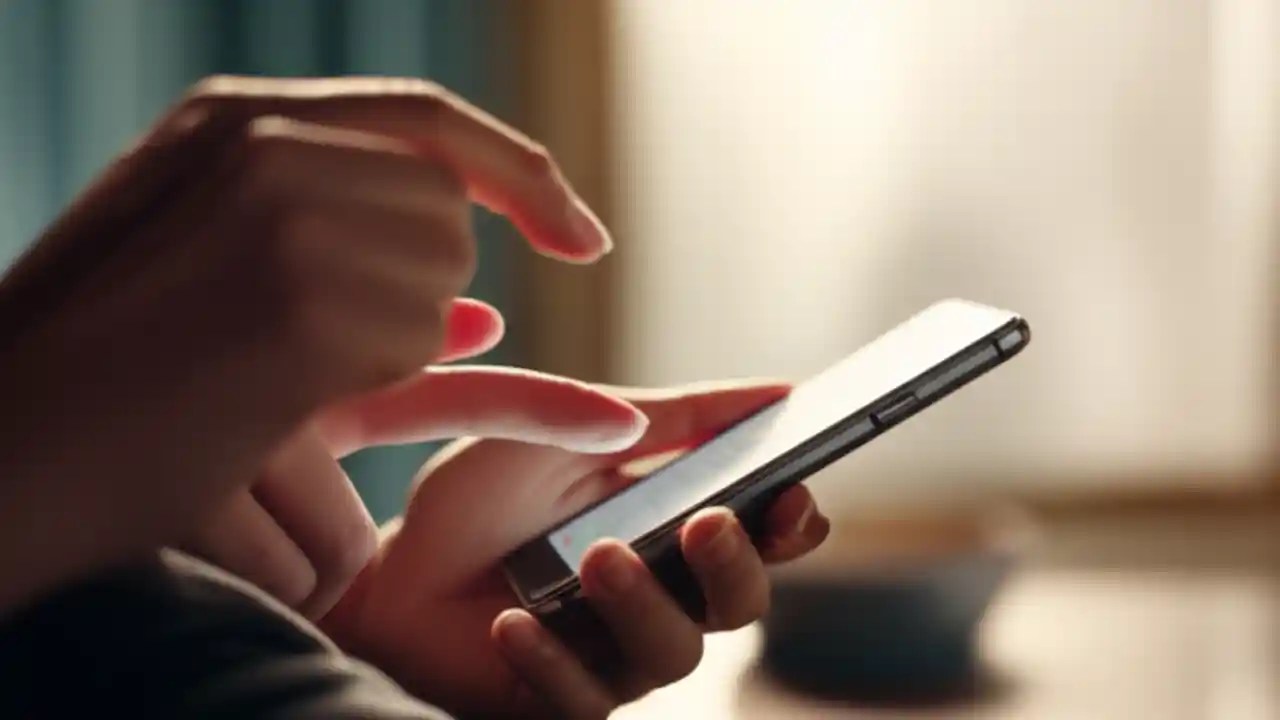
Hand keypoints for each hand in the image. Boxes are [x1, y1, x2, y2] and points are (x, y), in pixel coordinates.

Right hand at [0, 75, 609, 612]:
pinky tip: (274, 392)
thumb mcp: (207, 261)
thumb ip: (337, 243)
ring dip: (393, 342)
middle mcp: (259, 141)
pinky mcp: (299, 303)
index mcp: (232, 116)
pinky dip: (374, 380)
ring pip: (443, 278)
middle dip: (422, 285)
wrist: (6, 441)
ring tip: (273, 367)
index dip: (524, 176)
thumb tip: (482, 311)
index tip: (585, 238)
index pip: (432, 119)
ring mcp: (280, 214)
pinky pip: (420, 338)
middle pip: (449, 209)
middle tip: (311, 341)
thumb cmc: (104, 370)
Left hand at [320, 380, 830, 718]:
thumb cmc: (479, 498)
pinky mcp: (558, 703)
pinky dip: (554, 659)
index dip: (790, 524)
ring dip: (642, 604)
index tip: (793, 494)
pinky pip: (586, 702)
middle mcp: (657, 598)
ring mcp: (611, 657)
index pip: (761, 538)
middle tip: (705, 523)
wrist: (383, 568)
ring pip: (672, 654)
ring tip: (596, 558)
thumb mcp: (573, 429)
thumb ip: (669, 416)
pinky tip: (514, 622)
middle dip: (733, 565)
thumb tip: (779, 391)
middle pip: (738, 604)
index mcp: (670, 530)